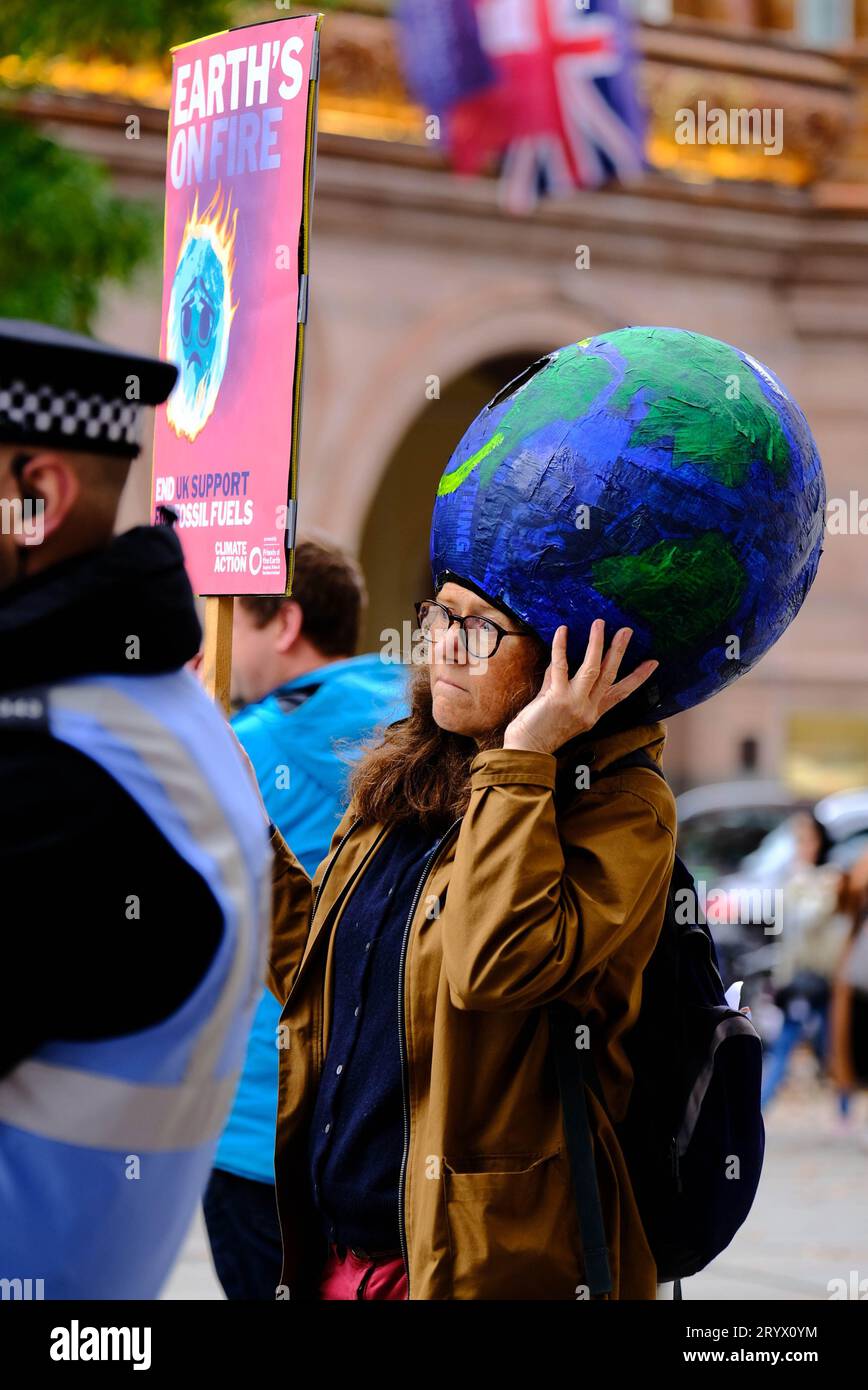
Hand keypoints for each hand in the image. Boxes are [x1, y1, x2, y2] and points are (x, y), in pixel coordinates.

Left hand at [503, 620, 658, 754]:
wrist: (527, 749)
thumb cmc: (539, 731)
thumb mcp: (558, 706)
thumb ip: (561, 684)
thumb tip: (561, 660)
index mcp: (593, 714)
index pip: (621, 693)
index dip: (638, 677)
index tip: (653, 662)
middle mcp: (588, 709)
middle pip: (610, 675)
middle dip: (619, 651)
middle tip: (627, 631)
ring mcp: (575, 703)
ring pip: (592, 669)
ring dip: (597, 644)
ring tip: (600, 624)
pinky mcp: (558, 697)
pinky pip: (561, 666)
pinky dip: (561, 647)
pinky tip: (562, 631)